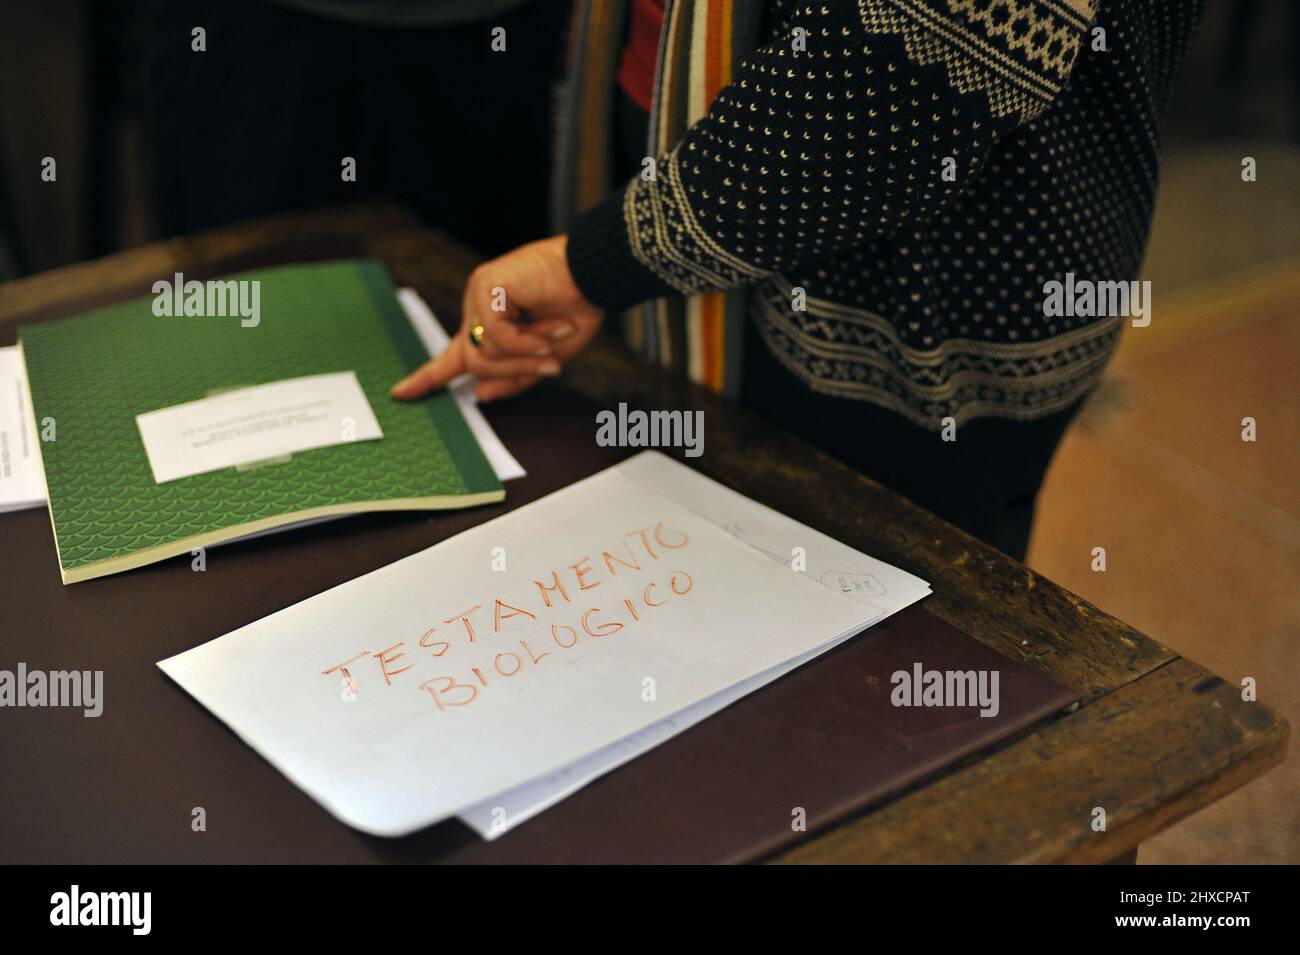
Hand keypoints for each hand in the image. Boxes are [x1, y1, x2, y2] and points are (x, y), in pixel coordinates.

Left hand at [390, 235, 603, 401]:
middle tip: (551, 367)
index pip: (453, 356)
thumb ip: (515, 378)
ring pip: (483, 353)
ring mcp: (479, 295)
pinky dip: (526, 340)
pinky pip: (496, 335)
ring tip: (554, 340)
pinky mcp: (486, 285)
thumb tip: (480, 394)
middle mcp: (478, 309)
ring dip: (524, 356)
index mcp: (490, 325)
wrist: (595, 276)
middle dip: (512, 372)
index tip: (402, 393)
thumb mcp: (546, 358)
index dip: (428, 377)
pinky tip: (549, 328)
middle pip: (473, 362)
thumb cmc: (576, 308)